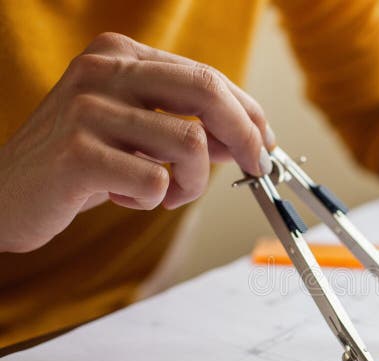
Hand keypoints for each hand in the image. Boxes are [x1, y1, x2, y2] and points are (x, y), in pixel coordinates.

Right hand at [0, 32, 274, 252]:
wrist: (7, 193)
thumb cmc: (82, 163)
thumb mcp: (139, 135)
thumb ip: (190, 128)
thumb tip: (250, 140)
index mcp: (120, 55)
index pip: (206, 76)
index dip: (248, 112)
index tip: (266, 142)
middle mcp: (103, 71)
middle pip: (207, 92)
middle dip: (246, 134)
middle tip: (257, 167)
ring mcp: (88, 109)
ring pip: (191, 144)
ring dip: (192, 183)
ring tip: (165, 194)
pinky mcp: (79, 154)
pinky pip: (157, 183)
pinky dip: (154, 202)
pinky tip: (124, 200)